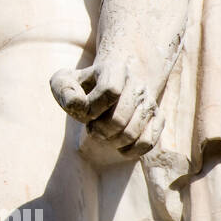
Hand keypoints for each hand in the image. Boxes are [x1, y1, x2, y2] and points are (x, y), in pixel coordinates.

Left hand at [49, 58, 164, 158]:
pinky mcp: (158, 119)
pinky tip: (118, 144)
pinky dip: (130, 150)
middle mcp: (137, 85)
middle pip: (119, 119)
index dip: (93, 106)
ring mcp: (150, 102)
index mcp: (115, 69)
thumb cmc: (85, 86)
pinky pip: (147, 143)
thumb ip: (62, 89)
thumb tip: (77, 104)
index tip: (86, 110)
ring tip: (104, 133)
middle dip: (100, 129)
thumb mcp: (65, 81)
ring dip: (112, 140)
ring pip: (132, 133)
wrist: (116, 81)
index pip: (110, 91)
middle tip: (92, 127)